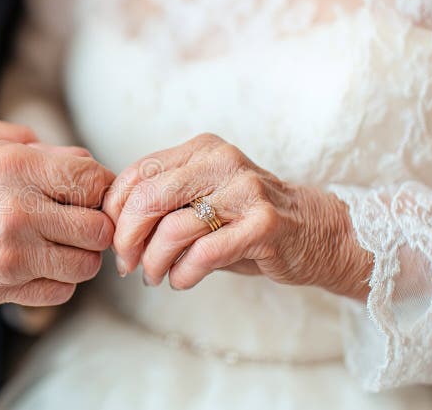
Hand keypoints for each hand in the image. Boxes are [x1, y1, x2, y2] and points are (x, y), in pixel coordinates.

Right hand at [0, 115, 114, 306]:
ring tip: (60, 241)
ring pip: (85, 266)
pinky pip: (59, 292)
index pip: (93, 181)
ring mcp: (10, 257)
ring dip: (80, 253)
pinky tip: (41, 261)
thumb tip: (76, 158)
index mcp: (15, 168)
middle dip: (95, 221)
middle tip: (79, 216)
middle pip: (98, 228)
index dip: (100, 185)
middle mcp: (18, 214)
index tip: (88, 188)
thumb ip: (30, 141)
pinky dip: (59, 278)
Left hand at [103, 133, 371, 299]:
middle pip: (148, 198)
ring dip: (153, 262)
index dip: (115, 210)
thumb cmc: (248, 219)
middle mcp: (222, 161)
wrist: (319, 231)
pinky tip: (181, 281)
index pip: (138, 173)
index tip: (112, 238)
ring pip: (173, 228)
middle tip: (125, 263)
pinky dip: (183, 273)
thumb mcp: (204, 198)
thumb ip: (165, 201)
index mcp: (201, 149)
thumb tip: (112, 226)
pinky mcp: (263, 224)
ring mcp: (245, 191)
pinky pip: (204, 253)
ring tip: (153, 277)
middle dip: (126, 238)